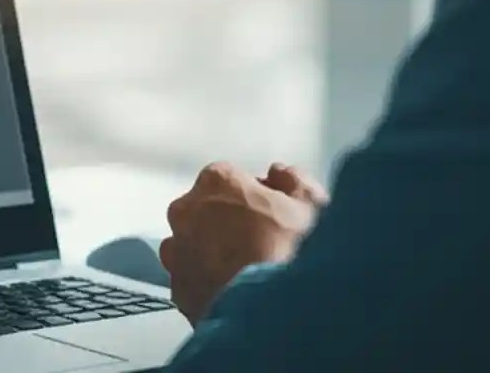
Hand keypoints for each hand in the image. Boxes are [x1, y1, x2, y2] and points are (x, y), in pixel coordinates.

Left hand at [159, 162, 327, 325]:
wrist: (272, 315)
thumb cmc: (290, 255)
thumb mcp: (312, 206)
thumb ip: (293, 181)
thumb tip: (281, 175)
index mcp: (217, 182)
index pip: (231, 178)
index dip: (254, 196)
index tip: (272, 212)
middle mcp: (186, 212)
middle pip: (207, 210)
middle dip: (229, 222)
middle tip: (263, 243)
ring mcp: (177, 252)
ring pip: (195, 245)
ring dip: (215, 253)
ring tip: (249, 271)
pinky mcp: (178, 289)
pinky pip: (193, 280)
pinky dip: (209, 284)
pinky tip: (236, 292)